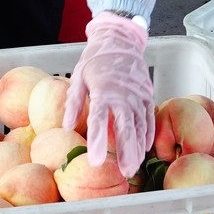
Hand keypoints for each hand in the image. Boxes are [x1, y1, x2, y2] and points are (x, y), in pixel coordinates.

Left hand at [64, 12, 153, 177]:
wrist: (120, 40)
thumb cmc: (96, 59)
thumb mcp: (79, 77)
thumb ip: (73, 102)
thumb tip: (64, 126)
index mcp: (103, 90)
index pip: (100, 119)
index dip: (99, 141)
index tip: (96, 160)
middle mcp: (123, 94)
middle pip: (126, 127)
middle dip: (126, 151)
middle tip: (125, 173)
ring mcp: (137, 95)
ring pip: (140, 126)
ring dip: (138, 148)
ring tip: (134, 167)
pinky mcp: (146, 95)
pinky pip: (149, 118)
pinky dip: (148, 134)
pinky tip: (145, 148)